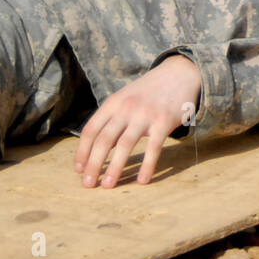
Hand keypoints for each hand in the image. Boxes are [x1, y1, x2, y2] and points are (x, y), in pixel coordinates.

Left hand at [74, 54, 201, 187]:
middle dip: (93, 164)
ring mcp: (145, 114)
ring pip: (125, 145)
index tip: (79, 170)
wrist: (180, 74)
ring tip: (108, 185)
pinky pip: (153, 148)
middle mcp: (126, 108)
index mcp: (113, 103)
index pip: (91, 130)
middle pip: (104, 140)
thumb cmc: (150, 91)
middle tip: (88, 184)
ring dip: (114, 168)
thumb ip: (112, 120)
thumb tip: (98, 148)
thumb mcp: (126, 98)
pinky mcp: (164, 121)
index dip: (82, 152)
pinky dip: (147, 166)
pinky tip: (142, 181)